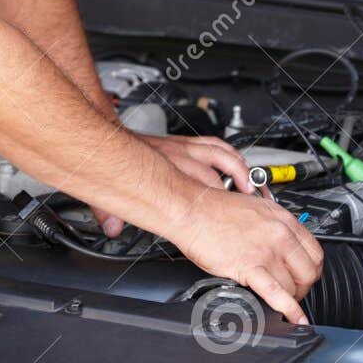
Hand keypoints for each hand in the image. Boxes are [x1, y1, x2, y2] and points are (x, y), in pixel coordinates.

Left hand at [91, 134, 253, 236]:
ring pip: (224, 156)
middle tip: (245, 212)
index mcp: (162, 170)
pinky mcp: (185, 141)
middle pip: (216, 176)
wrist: (112, 133)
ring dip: (241, 173)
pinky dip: (231, 155)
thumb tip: (112, 229)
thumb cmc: (115, 159)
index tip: (223, 224)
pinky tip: (239, 165)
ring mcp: (184, 147)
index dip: (213, 209)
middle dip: (233, 195)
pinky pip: (216, 144)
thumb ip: (109, 211)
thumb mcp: (110, 187)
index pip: (196, 192)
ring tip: (252, 190)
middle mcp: (178, 156)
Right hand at [167, 187, 324, 324]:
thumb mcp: (255, 207)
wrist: (191, 209)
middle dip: (304, 287)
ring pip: (293, 285)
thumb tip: (280, 244)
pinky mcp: (249, 266)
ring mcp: (266, 251)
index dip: (311, 269)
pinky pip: (276, 293)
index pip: (314, 251)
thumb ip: (272, 226)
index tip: (304, 275)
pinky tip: (294, 317)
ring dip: (290, 298)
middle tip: (294, 291)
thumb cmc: (214, 208)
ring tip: (282, 302)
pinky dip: (289, 309)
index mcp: (281, 218)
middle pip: (308, 271)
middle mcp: (279, 234)